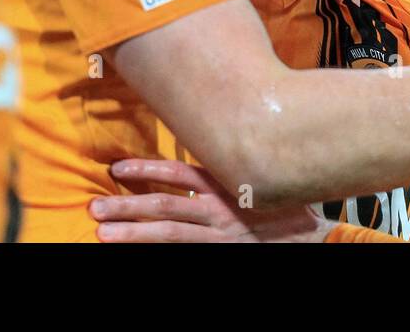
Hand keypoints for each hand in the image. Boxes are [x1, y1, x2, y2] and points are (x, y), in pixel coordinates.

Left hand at [90, 159, 333, 242]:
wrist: (315, 239)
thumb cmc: (286, 205)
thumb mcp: (258, 178)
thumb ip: (227, 169)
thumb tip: (198, 157)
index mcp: (226, 183)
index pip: (180, 172)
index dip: (147, 169)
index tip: (117, 167)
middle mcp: (220, 209)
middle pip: (166, 205)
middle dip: (127, 204)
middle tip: (94, 206)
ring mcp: (221, 236)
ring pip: (169, 234)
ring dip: (133, 233)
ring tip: (102, 232)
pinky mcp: (223, 253)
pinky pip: (184, 252)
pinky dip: (158, 252)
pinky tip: (134, 252)